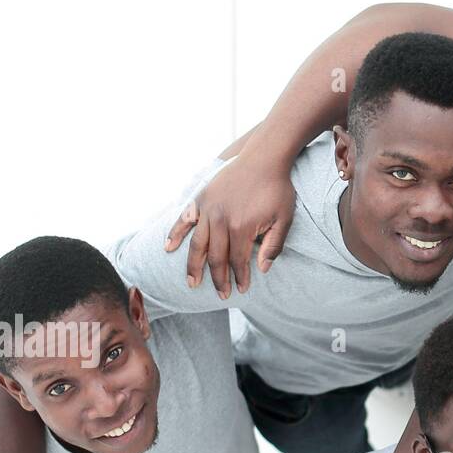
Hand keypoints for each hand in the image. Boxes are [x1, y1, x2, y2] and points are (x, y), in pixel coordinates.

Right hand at [163, 152, 296, 297]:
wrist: (264, 157)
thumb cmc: (277, 189)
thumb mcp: (284, 219)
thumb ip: (273, 246)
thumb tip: (262, 270)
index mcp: (242, 227)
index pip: (238, 261)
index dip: (240, 278)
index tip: (241, 290)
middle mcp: (221, 219)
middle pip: (216, 257)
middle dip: (218, 279)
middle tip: (221, 295)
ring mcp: (208, 208)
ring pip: (197, 244)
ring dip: (193, 265)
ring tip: (191, 282)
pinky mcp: (201, 198)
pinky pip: (185, 219)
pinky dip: (175, 234)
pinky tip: (168, 248)